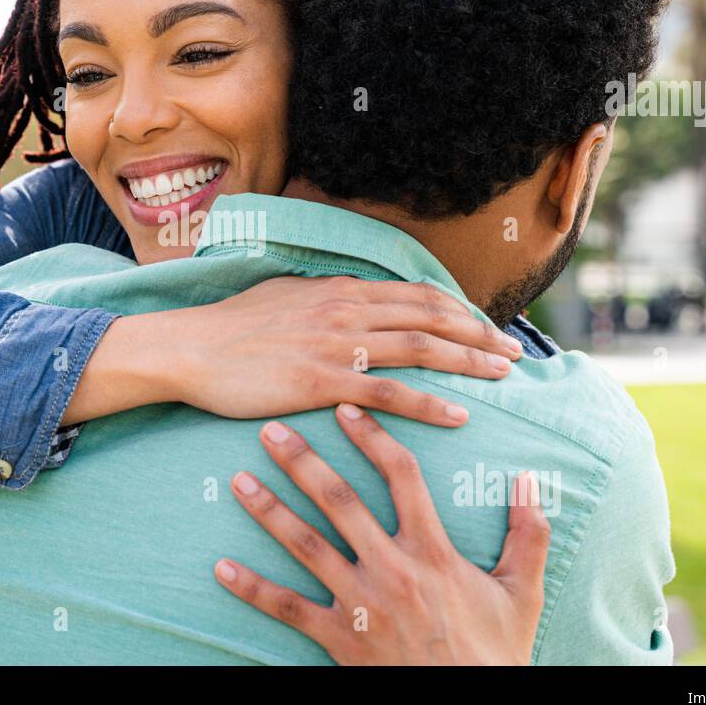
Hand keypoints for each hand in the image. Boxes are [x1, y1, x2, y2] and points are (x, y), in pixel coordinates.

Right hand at [67, 275, 521, 427]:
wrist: (192, 348)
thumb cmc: (233, 326)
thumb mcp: (286, 294)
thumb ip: (326, 295)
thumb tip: (353, 295)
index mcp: (341, 289)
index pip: (416, 295)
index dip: (459, 310)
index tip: (486, 327)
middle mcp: (347, 310)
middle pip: (431, 317)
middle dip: (479, 334)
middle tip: (514, 352)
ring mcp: (337, 345)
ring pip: (420, 350)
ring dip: (468, 362)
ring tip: (502, 376)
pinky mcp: (323, 381)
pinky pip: (389, 393)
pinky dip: (430, 403)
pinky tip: (459, 415)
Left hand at [214, 404, 549, 664]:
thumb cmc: (495, 651)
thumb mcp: (523, 591)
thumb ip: (528, 533)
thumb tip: (531, 479)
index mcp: (433, 551)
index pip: (401, 477)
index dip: (373, 438)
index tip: (346, 411)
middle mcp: (391, 568)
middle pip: (339, 501)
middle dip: (303, 461)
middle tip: (271, 429)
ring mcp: (360, 603)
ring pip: (306, 545)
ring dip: (269, 510)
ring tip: (238, 480)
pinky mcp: (339, 637)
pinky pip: (288, 608)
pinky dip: (252, 587)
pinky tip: (221, 567)